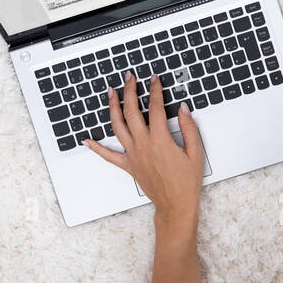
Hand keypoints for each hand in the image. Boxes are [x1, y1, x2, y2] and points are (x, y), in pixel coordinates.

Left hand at [85, 72, 204, 230]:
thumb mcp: (195, 153)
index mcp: (160, 140)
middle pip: (131, 112)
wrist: (175, 204)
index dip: (155, 90)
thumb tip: (183, 110)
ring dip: (112, 107)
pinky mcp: (128, 166)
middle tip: (129, 78)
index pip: (155, 108)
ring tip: (111, 93)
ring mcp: (133, 155)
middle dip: (130, 91)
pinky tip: (86, 140)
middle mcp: (143, 145)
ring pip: (117, 126)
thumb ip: (189, 128)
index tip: (154, 80)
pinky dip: (95, 147)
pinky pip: (108, 155)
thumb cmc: (186, 182)